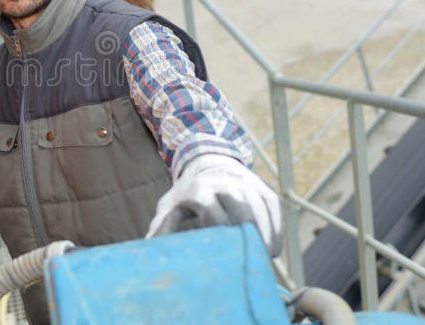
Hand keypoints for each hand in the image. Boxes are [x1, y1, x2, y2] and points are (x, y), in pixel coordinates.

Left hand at [146, 154, 282, 256]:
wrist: (206, 163)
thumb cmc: (186, 195)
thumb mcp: (170, 206)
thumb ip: (161, 227)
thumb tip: (148, 249)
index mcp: (199, 189)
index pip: (212, 213)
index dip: (219, 233)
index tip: (223, 254)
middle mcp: (225, 182)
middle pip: (242, 210)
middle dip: (248, 235)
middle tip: (251, 260)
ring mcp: (246, 182)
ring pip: (261, 209)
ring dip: (265, 236)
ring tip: (264, 259)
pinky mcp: (261, 186)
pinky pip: (273, 207)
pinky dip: (276, 228)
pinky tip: (274, 249)